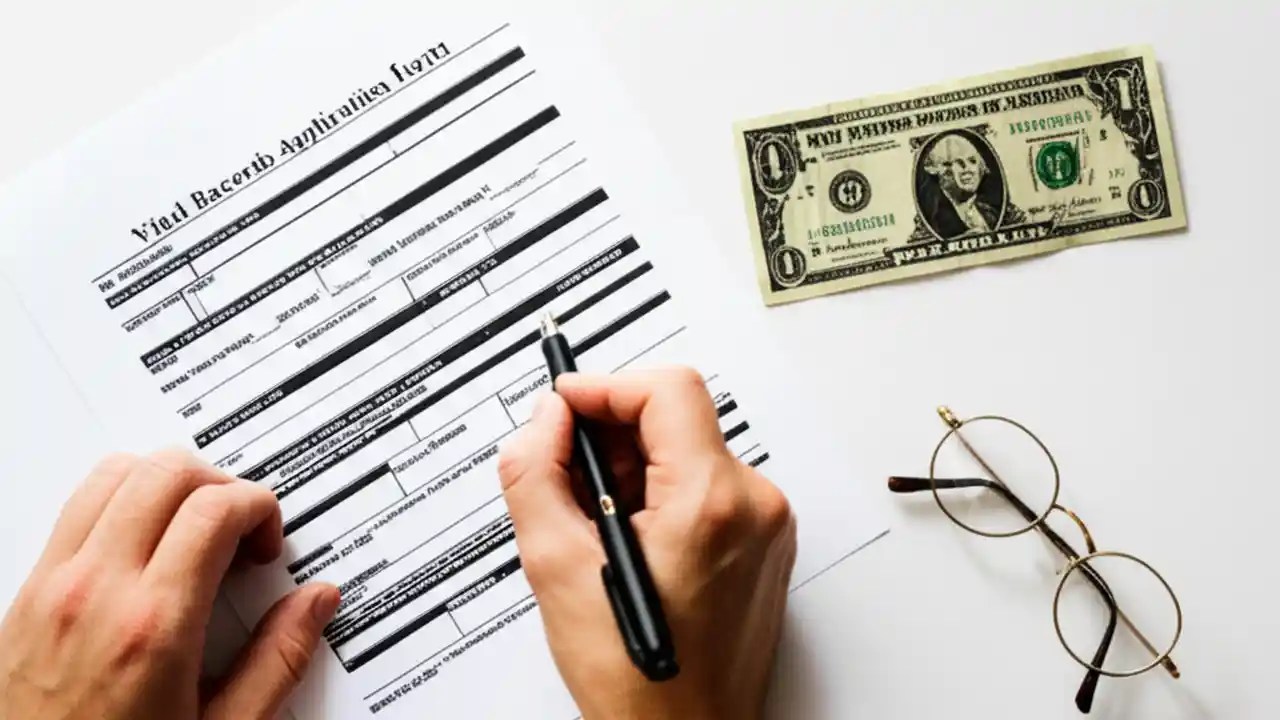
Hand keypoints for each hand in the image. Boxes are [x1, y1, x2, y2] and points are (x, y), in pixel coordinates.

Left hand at [0, 450, 338, 719]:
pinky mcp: (26, 592)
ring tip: (195, 526)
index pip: (214, 508)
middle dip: (220, 484)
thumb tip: (315, 604)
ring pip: (117, 472)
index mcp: (154, 626)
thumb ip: (276, 663)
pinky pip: (77, 505)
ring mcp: (52, 585)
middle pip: (166, 473)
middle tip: (240, 530)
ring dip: (168, 483)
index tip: (267, 541)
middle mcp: (96, 591)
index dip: (259, 508)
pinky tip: (147, 542)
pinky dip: (122, 499)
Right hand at [498, 369, 796, 719]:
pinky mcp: (763, 542)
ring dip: (634, 471)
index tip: (565, 404)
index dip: (603, 387)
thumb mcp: (555, 568)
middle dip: (612, 436)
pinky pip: (706, 487)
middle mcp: (754, 505)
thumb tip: (545, 420)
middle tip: (569, 476)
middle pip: (677, 418)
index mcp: (711, 503)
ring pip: (688, 453)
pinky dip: (661, 496)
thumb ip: (537, 474)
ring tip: (598, 529)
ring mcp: (766, 525)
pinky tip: (629, 543)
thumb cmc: (637, 681)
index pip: (665, 391)